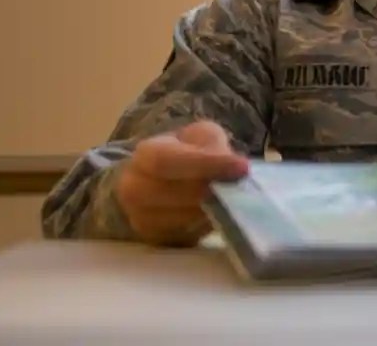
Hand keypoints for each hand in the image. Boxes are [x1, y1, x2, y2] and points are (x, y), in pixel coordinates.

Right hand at [115, 120, 249, 246]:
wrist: (168, 181)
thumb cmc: (189, 154)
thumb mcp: (203, 137)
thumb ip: (214, 146)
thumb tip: (234, 167)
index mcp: (145, 154)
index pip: (166, 161)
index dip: (206, 165)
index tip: (242, 167)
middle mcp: (133, 187)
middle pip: (172, 194)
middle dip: (209, 192)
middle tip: (238, 188)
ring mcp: (139, 218)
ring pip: (179, 221)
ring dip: (209, 211)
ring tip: (229, 201)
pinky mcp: (154, 240)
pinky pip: (182, 238)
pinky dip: (203, 228)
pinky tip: (216, 215)